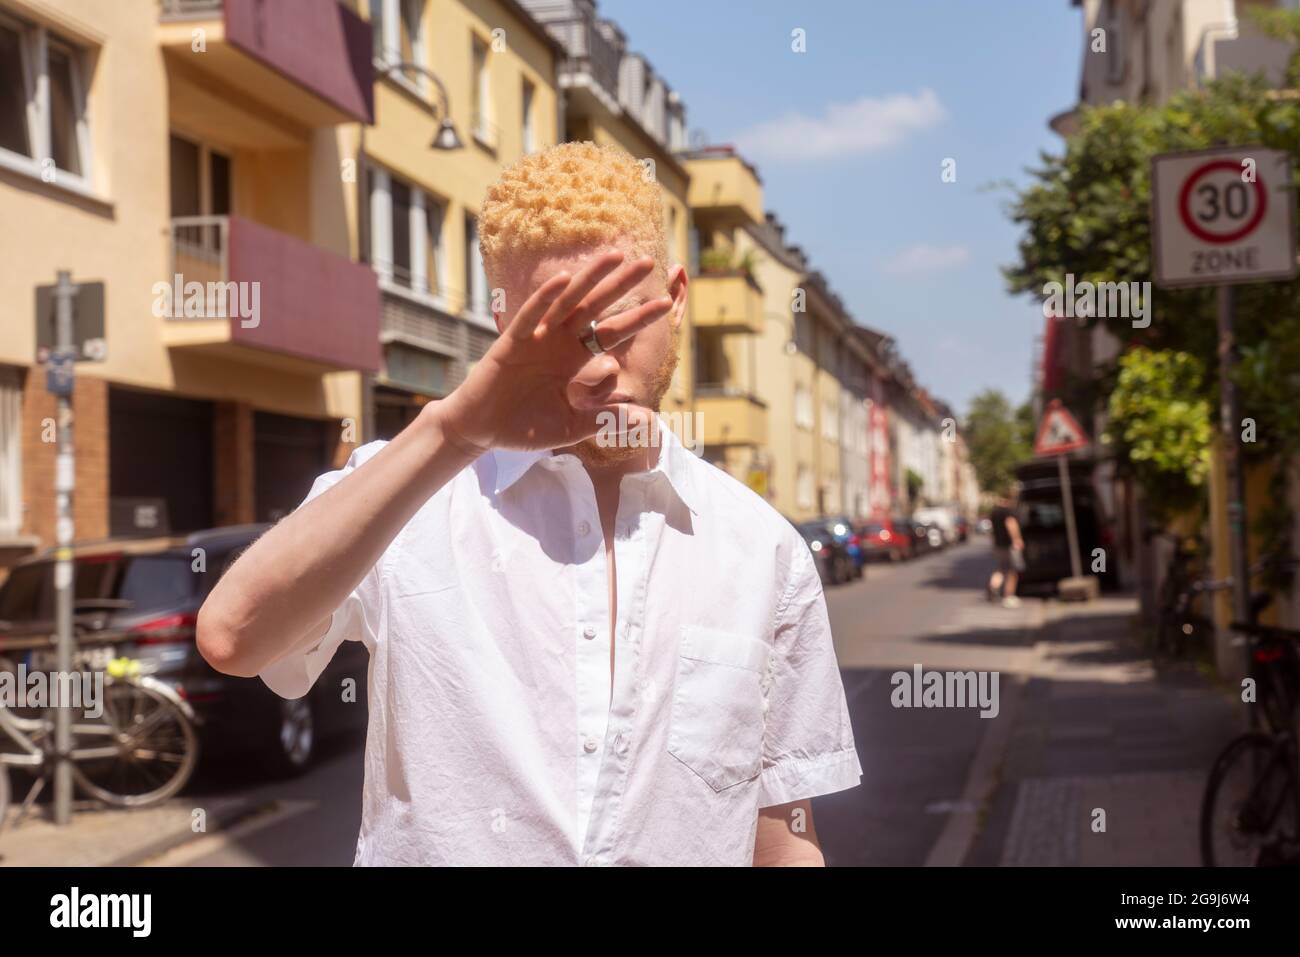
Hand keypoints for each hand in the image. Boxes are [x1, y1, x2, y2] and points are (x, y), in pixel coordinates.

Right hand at [432, 251, 673, 454]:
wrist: (484, 432)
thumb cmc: (526, 428)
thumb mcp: (574, 426)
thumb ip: (606, 419)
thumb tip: (646, 417)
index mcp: (576, 359)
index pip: (613, 333)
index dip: (638, 318)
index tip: (665, 304)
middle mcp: (559, 342)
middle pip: (596, 308)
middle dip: (621, 285)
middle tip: (647, 262)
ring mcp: (536, 339)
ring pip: (567, 301)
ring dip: (590, 278)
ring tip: (615, 256)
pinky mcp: (512, 342)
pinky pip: (530, 316)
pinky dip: (544, 298)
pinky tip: (562, 279)